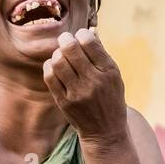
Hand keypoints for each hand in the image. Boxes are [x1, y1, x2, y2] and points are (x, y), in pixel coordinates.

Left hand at [42, 28, 127, 144]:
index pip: (89, 42)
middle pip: (70, 49)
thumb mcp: (114, 76)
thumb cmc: (110, 99)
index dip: (82, 34)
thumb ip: (102, 54)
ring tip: (61, 56)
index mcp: (109, 72)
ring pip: (58, 61)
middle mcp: (94, 81)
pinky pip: (50, 76)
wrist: (105, 132)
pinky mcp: (64, 102)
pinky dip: (50, 67)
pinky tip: (55, 68)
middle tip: (66, 40)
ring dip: (57, 54)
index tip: (81, 37)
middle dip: (66, 40)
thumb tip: (89, 31)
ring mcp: (77, 93)